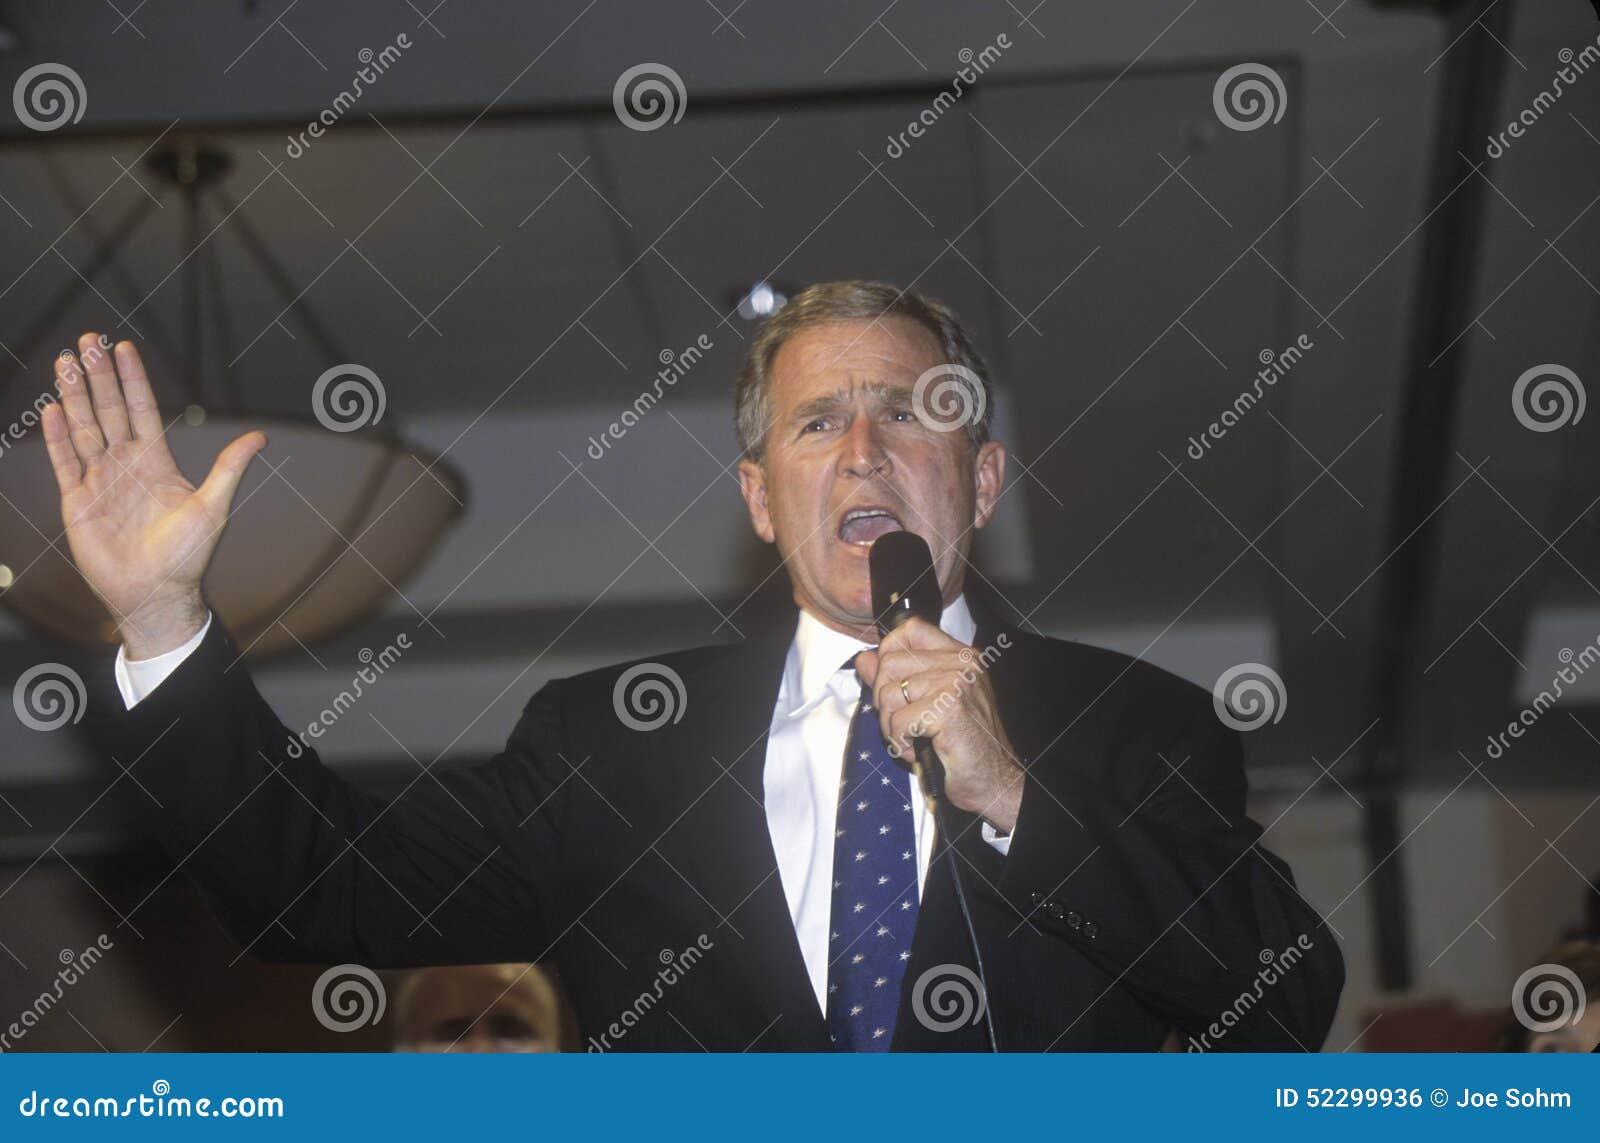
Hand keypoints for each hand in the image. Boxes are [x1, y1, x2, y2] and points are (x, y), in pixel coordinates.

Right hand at [41, 333, 265, 658]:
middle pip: (109, 410)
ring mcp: (100, 481)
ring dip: (73, 396)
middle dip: (97, 376)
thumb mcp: (213, 507)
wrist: (155, 594)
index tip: (123, 347)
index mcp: (157, 462)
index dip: (132, 378)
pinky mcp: (78, 502)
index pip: (142, 409)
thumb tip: (260, 437)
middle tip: (86, 340)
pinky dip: (58, 436)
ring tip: (64, 362)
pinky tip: (52, 409)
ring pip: (83, 429)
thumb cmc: (187, 557)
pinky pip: (65, 463)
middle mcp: (126, 465)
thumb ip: (230, 468)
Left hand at [855, 617, 1023, 831]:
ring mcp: (956, 683)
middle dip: (884, 701)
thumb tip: (863, 658)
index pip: (911, 629)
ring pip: (889, 694)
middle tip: (902, 724)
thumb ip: (895, 677)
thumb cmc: (964, 746)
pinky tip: (919, 751)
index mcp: (960, 656)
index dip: (889, 653)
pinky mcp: (948, 708)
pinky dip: (901, 743)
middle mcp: (961, 664)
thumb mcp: (926, 704)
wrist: (994, 781)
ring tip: (911, 740)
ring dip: (890, 726)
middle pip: (890, 663)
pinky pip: (898, 721)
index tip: (893, 684)